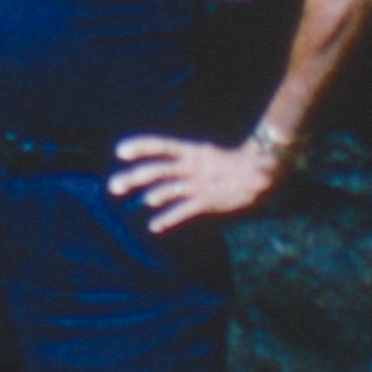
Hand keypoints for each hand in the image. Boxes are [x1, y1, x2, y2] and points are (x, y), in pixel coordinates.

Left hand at [109, 127, 287, 233]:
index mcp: (192, 150)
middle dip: (133, 177)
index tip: (119, 151)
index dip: (141, 146)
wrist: (259, 171)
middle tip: (112, 186)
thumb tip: (164, 172)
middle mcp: (191, 166)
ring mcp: (197, 184)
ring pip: (167, 189)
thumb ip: (186, 162)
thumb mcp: (205, 155)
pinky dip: (167, 219)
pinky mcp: (206, 201)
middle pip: (156, 170)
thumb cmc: (231, 163)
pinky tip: (154, 226)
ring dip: (150, 196)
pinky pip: (183, 211)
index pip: (161, 145)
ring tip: (138, 201)